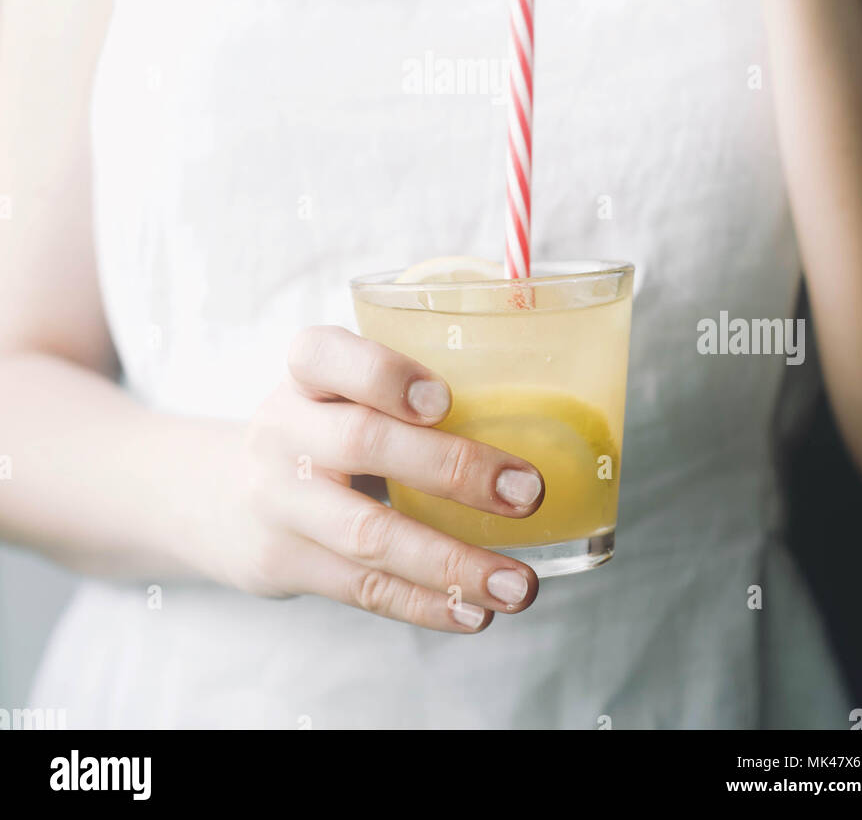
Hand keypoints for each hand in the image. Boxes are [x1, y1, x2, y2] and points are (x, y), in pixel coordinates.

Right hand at [213, 327, 541, 632]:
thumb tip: (540, 415)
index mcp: (304, 374)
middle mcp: (282, 430)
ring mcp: (278, 501)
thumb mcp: (336, 392)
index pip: (324, 354)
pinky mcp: (283, 563)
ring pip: (368, 533)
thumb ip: (405, 394)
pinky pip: (362, 588)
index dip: (383, 374)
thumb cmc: (318, 429)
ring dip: (452, 563)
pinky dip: (425, 604)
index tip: (444, 399)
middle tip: (528, 491)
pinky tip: (476, 613)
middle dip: (452, 469)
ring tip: (519, 585)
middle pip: (362, 444)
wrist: (216, 496)